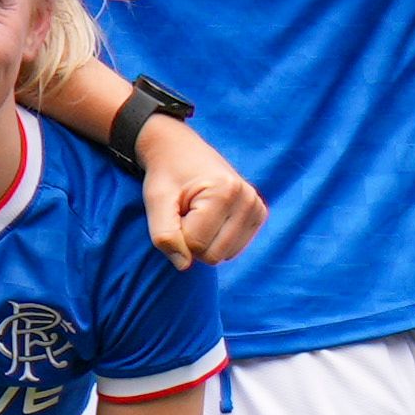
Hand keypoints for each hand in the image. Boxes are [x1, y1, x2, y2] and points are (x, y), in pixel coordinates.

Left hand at [134, 113, 263, 262]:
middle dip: (192, 241)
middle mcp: (248, 199)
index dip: (178, 234)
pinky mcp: (258, 214)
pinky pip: (233, 250)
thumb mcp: (156, 201)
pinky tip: (211, 217)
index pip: (196, 246)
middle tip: (186, 212)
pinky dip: (217, 239)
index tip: (176, 210)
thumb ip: (164, 234)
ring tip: (198, 213)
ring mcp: (257, 207)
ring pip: (224, 255)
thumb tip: (184, 265)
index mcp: (225, 191)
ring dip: (204, 241)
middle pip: (214, 256)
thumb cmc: (166, 175)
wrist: (179, 150)